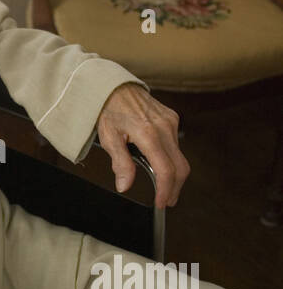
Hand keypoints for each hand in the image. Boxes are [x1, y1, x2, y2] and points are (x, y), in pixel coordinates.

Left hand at [96, 83, 188, 207]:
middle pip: (180, 167)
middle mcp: (164, 127)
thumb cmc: (108, 109)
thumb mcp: (108, 137)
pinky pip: (176, 144)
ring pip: (180, 156)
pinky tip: (159, 163)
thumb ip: (120, 163)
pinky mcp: (171, 118)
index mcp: (148, 133)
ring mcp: (170, 121)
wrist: (113, 85)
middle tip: (165, 200)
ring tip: (161, 185)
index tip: (161, 203)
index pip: (165, 170)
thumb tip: (125, 185)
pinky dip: (171, 158)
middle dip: (174, 187)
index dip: (165, 190)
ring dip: (173, 174)